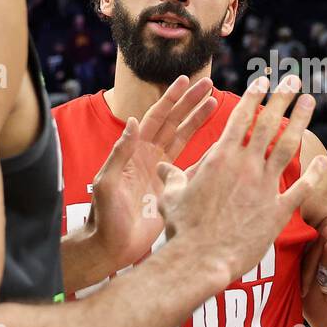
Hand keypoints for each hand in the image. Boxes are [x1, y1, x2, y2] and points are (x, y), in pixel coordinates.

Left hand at [84, 76, 216, 272]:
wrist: (112, 246)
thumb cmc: (104, 216)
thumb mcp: (106, 181)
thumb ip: (120, 152)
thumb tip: (134, 122)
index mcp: (135, 151)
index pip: (156, 117)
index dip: (171, 99)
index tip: (185, 80)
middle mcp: (150, 157)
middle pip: (175, 122)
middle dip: (191, 103)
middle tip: (209, 85)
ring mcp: (163, 172)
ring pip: (185, 139)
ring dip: (200, 121)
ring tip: (216, 103)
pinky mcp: (173, 189)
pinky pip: (194, 167)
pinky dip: (208, 154)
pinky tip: (222, 143)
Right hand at [159, 74, 324, 282]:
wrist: (202, 258)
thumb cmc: (183, 229)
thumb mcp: (172, 197)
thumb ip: (174, 178)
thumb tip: (164, 169)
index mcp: (220, 157)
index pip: (241, 118)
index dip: (253, 96)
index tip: (264, 80)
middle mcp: (246, 165)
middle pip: (268, 123)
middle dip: (282, 97)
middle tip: (293, 79)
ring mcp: (264, 186)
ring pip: (287, 146)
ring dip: (300, 121)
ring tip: (309, 101)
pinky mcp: (278, 209)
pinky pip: (301, 187)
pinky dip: (315, 172)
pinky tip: (324, 159)